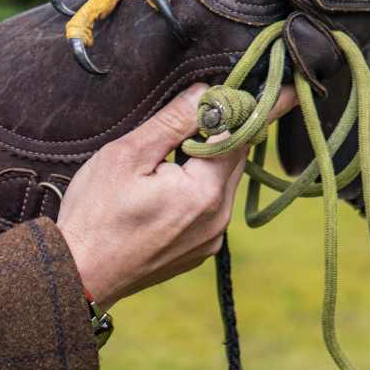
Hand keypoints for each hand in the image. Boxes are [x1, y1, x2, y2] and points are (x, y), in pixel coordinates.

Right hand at [56, 82, 294, 310]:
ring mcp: (210, 239)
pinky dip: (201, 184)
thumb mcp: (127, 156)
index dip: (262, 107)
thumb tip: (206, 92)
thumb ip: (173, 122)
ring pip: (222, 181)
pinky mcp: (199, 251)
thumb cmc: (94, 216)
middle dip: (229, 128)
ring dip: (211, 157)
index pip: (242, 136)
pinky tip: (170, 180)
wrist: (77, 279)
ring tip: (180, 143)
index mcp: (203, 193)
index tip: (293, 89)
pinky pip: (211, 206)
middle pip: (234, 158)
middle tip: (219, 99)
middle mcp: (217, 219)